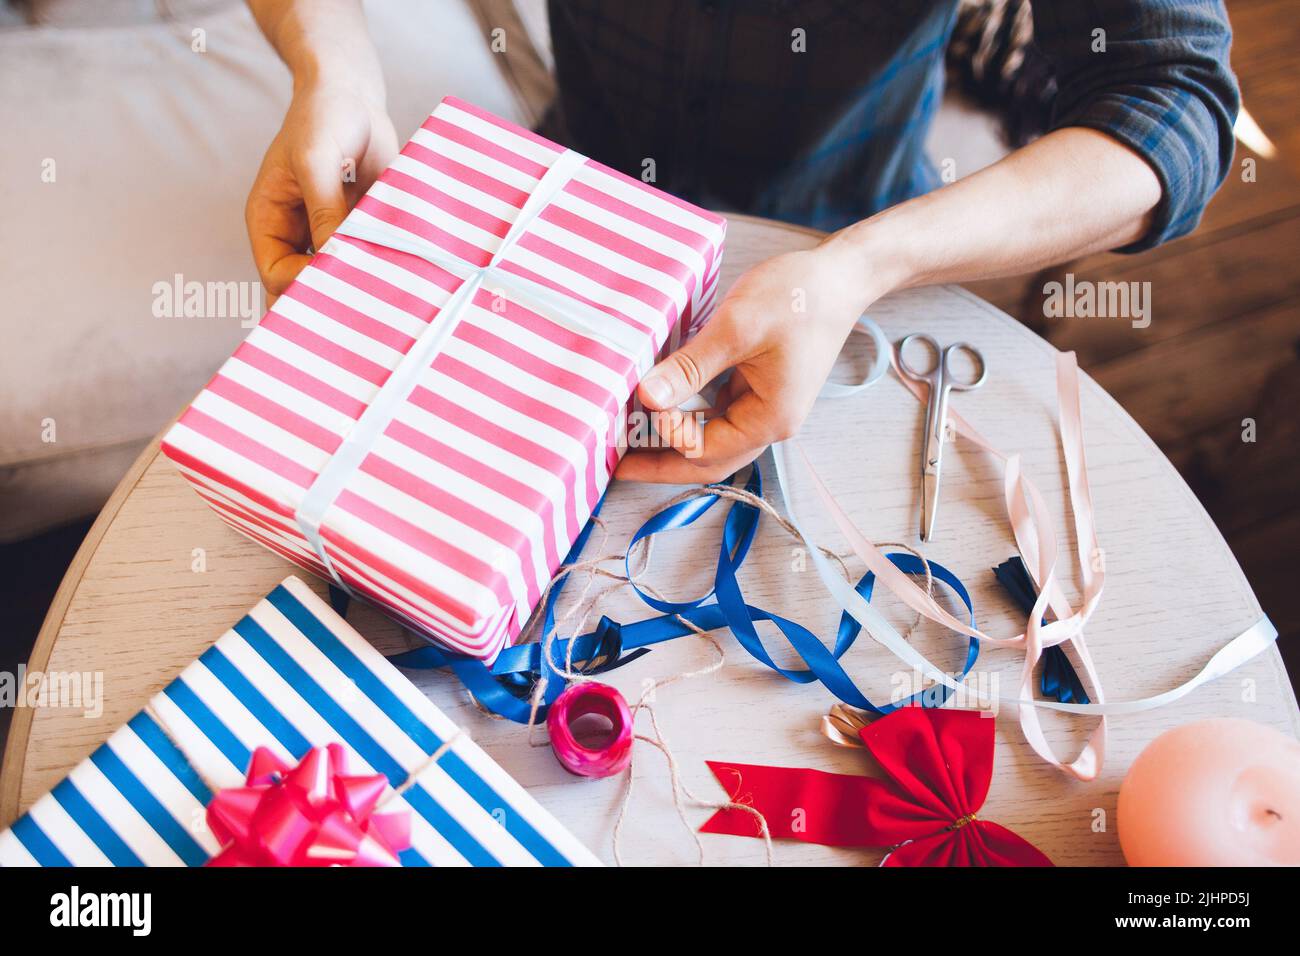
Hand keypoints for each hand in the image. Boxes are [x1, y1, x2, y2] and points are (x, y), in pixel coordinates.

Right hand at [245, 80, 397, 301]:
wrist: (356, 98)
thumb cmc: (322, 119)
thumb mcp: (315, 160)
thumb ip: (324, 209)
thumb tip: (335, 257)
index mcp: (270, 223)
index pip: (276, 275)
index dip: (302, 285)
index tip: (337, 278)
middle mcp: (297, 237)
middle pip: (304, 288)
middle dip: (328, 299)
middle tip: (361, 307)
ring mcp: (330, 238)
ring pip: (339, 279)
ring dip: (359, 287)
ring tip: (385, 294)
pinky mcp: (362, 232)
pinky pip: (369, 261)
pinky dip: (382, 270)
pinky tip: (402, 275)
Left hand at [616, 239, 882, 483]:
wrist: (839, 276)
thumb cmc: (797, 297)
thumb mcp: (736, 329)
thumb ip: (690, 368)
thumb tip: (646, 398)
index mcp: (770, 419)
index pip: (704, 452)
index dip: (662, 444)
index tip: (628, 422)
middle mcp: (769, 423)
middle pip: (706, 457)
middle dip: (660, 461)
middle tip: (614, 460)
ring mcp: (763, 407)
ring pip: (708, 437)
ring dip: (670, 437)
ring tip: (627, 433)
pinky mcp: (756, 388)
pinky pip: (714, 412)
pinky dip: (685, 412)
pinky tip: (657, 402)